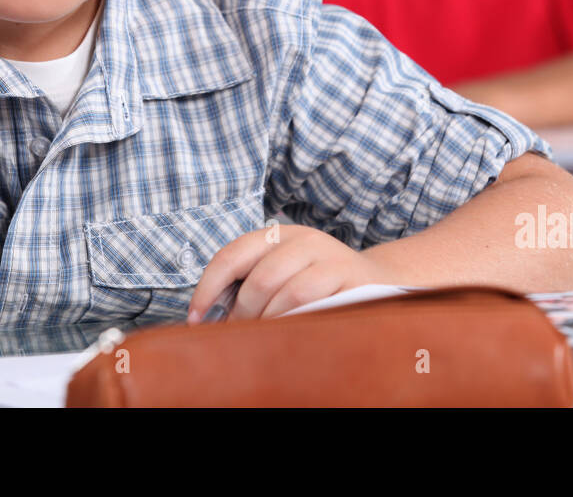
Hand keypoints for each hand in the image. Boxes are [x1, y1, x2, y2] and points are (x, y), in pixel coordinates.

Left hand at [186, 224, 399, 321]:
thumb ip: (250, 283)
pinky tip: (290, 334)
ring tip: (265, 338)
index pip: (232, 254)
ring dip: (270, 323)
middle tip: (239, 337)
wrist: (377, 281)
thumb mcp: (282, 272)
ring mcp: (330, 258)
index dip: (208, 287)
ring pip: (287, 293)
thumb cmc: (317, 283)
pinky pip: (316, 304)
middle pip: (259, 279)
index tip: (195, 318)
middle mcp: (304, 239)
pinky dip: (296, 323)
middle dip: (243, 315)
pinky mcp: (351, 279)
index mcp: (278, 234)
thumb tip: (207, 316)